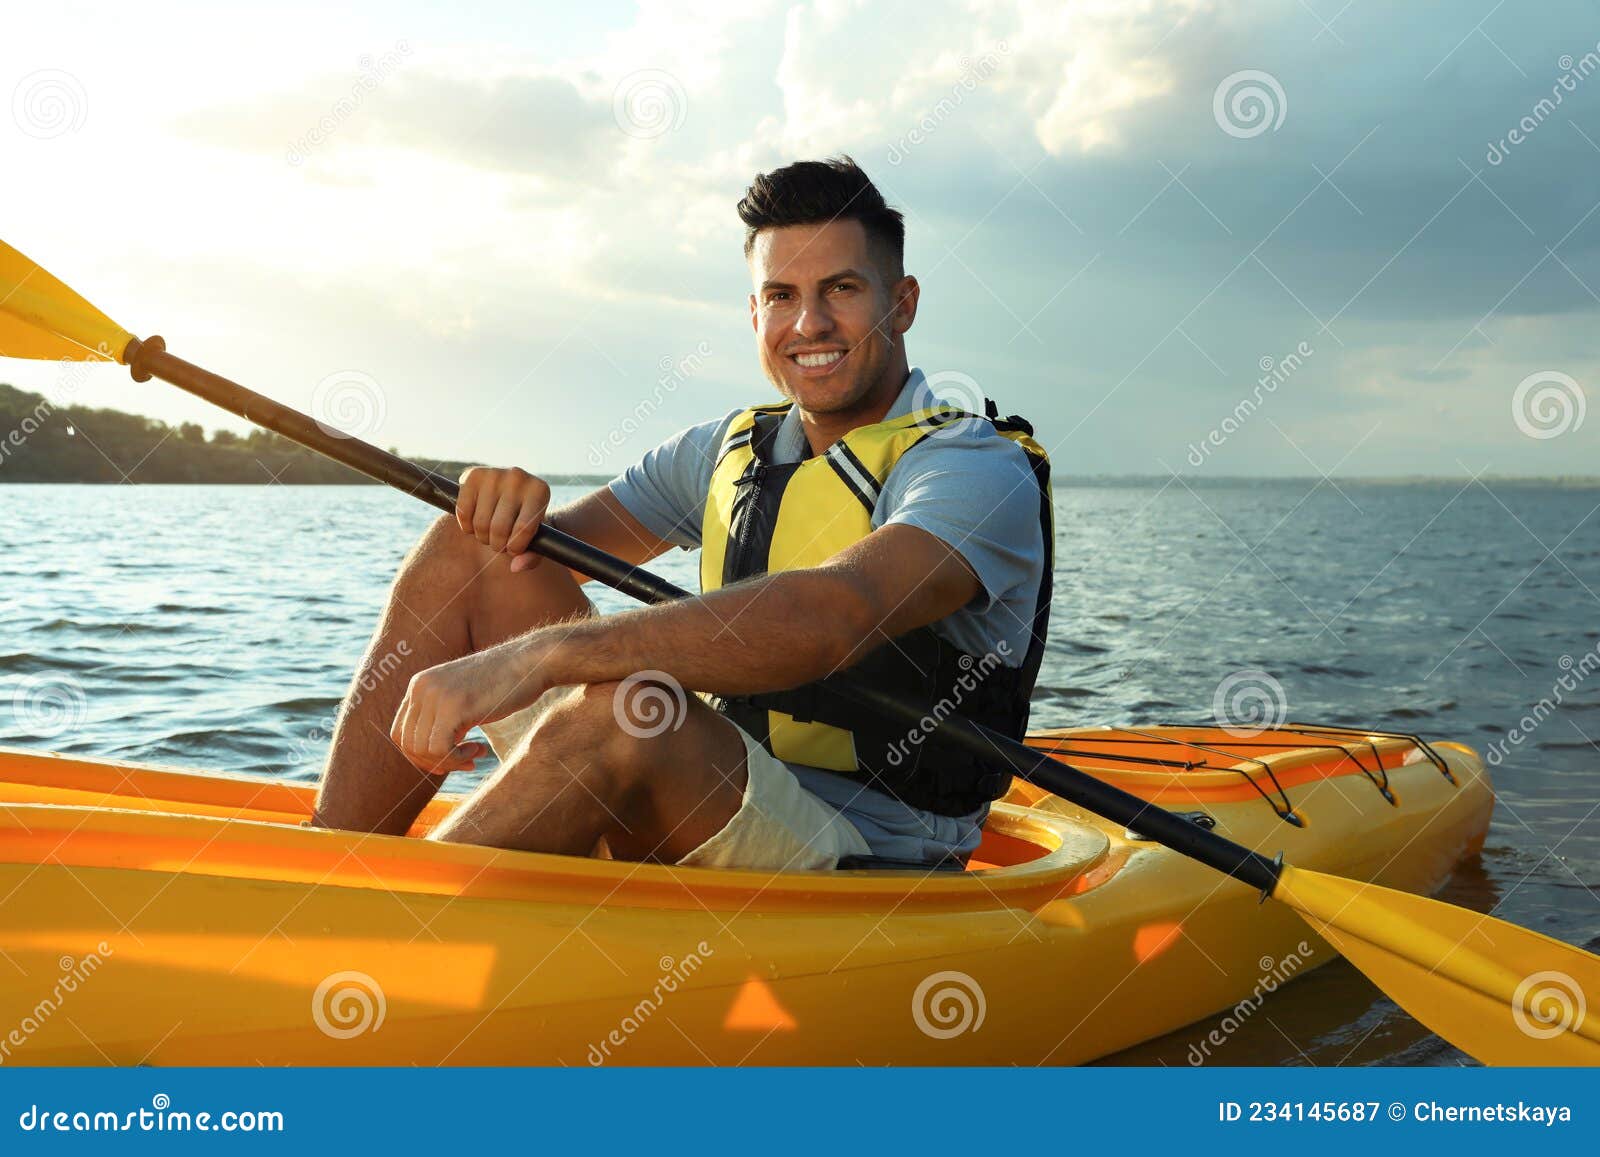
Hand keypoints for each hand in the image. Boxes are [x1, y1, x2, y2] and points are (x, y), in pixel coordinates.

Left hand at [390, 643, 550, 773]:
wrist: (532, 662)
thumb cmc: (505, 683)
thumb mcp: (463, 696)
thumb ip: (442, 716)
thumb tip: (427, 756)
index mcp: (419, 684)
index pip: (400, 732)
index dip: (420, 755)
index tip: (448, 759)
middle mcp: (421, 687)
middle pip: (408, 744)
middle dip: (434, 763)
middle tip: (464, 762)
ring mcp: (436, 695)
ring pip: (423, 750)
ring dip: (449, 762)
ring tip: (475, 754)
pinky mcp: (454, 707)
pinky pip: (439, 750)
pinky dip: (457, 760)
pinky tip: (480, 750)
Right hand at [456, 465, 551, 571]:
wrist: (512, 492)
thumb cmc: (527, 519)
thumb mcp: (536, 537)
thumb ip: (532, 557)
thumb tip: (515, 566)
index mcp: (540, 491)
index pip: (523, 529)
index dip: (515, 547)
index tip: (514, 549)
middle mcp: (518, 477)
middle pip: (499, 529)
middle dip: (498, 544)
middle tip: (500, 542)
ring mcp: (494, 474)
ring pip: (480, 523)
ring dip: (483, 537)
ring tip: (490, 532)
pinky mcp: (473, 475)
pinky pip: (463, 513)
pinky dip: (467, 526)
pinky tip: (476, 521)